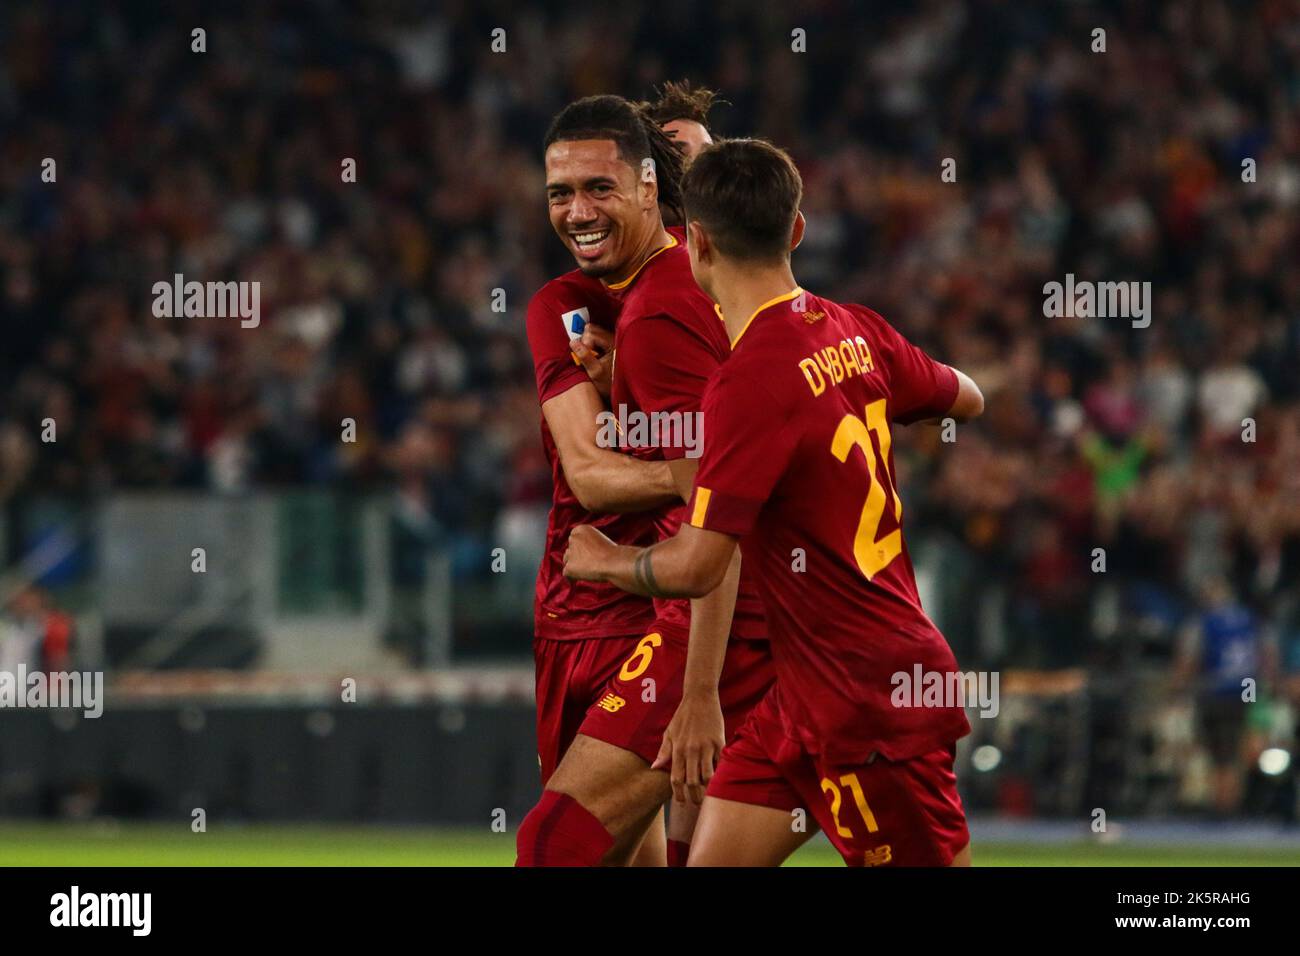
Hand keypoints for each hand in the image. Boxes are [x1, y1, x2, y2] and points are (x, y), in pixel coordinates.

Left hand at [563, 524, 618, 580]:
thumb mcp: (598, 541)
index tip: (592, 554)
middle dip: (576, 557)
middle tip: (591, 563)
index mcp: (580, 529)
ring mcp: (570, 553)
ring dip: (575, 566)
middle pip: (569, 550)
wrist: (614, 562)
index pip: (575, 540)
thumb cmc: (611, 554)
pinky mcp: (569, 567)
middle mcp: (572, 538)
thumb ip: (586, 545)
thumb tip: (578, 557)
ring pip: (567, 561)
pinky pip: (567, 574)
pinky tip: (584, 577)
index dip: (582, 549)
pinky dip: (573, 578)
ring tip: (590, 569)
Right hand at [571, 325, 613, 399]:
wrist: (619, 389)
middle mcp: (613, 338)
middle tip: (587, 356)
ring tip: (591, 357)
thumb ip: (584, 356)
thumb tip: (573, 343)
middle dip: (584, 342)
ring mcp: (610, 340)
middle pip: (591, 329)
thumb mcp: (595, 372)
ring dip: (587, 344)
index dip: (584, 343)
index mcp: (612, 343)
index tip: (586, 356)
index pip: (590, 332)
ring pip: (592, 332)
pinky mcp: (608, 343)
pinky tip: (594, 356)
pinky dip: (591, 345)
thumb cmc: (609, 382)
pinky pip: (595, 337)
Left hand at [651, 690, 724, 805]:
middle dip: (694, 796)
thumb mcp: (669, 732)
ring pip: (707, 776)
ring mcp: (705, 747)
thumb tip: (654, 767)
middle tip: (696, 803)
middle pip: (692, 782)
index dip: (678, 794)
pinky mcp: (719, 742)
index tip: (681, 802)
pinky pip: (720, 763)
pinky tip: (719, 780)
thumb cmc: (683, 716)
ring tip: (708, 796)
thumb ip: (664, 751)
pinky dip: (719, 773)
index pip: (676, 779)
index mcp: (677, 749)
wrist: (700, 698)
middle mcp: (691, 750)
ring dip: (707, 789)